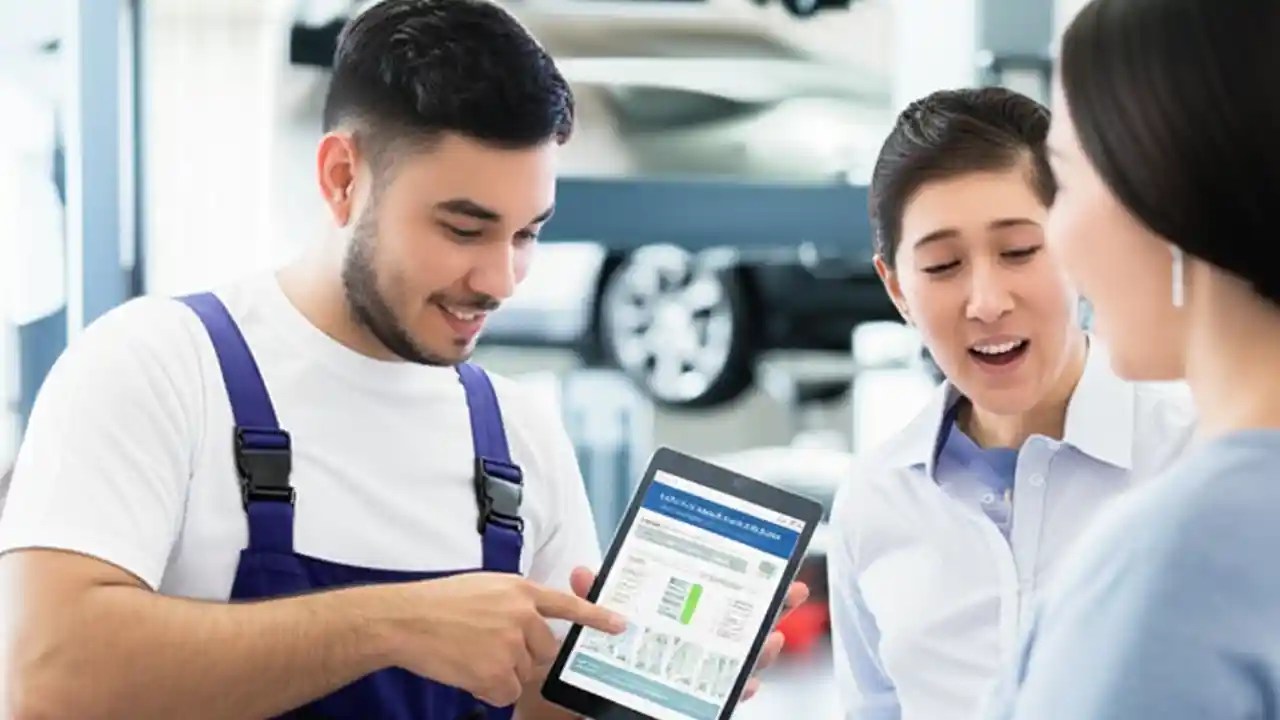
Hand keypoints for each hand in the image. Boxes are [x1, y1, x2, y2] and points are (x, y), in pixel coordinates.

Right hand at [385, 572, 626, 707]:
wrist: (405, 620)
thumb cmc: (438, 603)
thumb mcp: (485, 587)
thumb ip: (513, 602)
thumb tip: (529, 622)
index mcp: (520, 590)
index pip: (567, 605)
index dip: (596, 616)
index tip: (620, 625)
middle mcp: (523, 615)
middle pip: (544, 650)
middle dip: (523, 657)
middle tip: (487, 648)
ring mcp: (511, 644)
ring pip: (522, 674)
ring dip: (500, 673)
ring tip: (468, 655)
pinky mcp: (497, 670)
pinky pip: (505, 692)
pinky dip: (487, 689)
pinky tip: (466, 671)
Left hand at [567, 568, 809, 701]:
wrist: (587, 700)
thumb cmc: (605, 653)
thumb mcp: (599, 620)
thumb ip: (596, 599)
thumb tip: (584, 574)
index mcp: (683, 618)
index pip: (720, 597)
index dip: (749, 583)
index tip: (773, 566)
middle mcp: (699, 645)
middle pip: (744, 625)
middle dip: (774, 608)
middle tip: (793, 589)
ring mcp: (700, 673)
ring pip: (742, 662)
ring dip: (763, 650)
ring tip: (774, 637)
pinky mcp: (692, 700)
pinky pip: (723, 698)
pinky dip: (738, 691)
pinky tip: (748, 683)